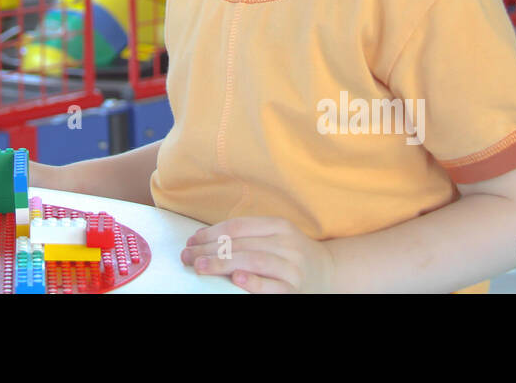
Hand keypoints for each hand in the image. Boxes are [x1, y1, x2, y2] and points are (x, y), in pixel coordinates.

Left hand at [180, 216, 334, 292]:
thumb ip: (247, 236)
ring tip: (199, 266)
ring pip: (253, 260)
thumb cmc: (291, 254)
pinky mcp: (294, 289)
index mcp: (279, 225)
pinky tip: (235, 279)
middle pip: (241, 243)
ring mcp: (292, 267)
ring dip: (222, 264)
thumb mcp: (275, 236)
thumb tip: (203, 241)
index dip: (211, 233)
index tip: (191, 240)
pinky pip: (271, 286)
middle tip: (186, 256)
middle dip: (209, 249)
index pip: (238, 226)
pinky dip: (253, 281)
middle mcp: (287, 243)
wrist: (330, 272)